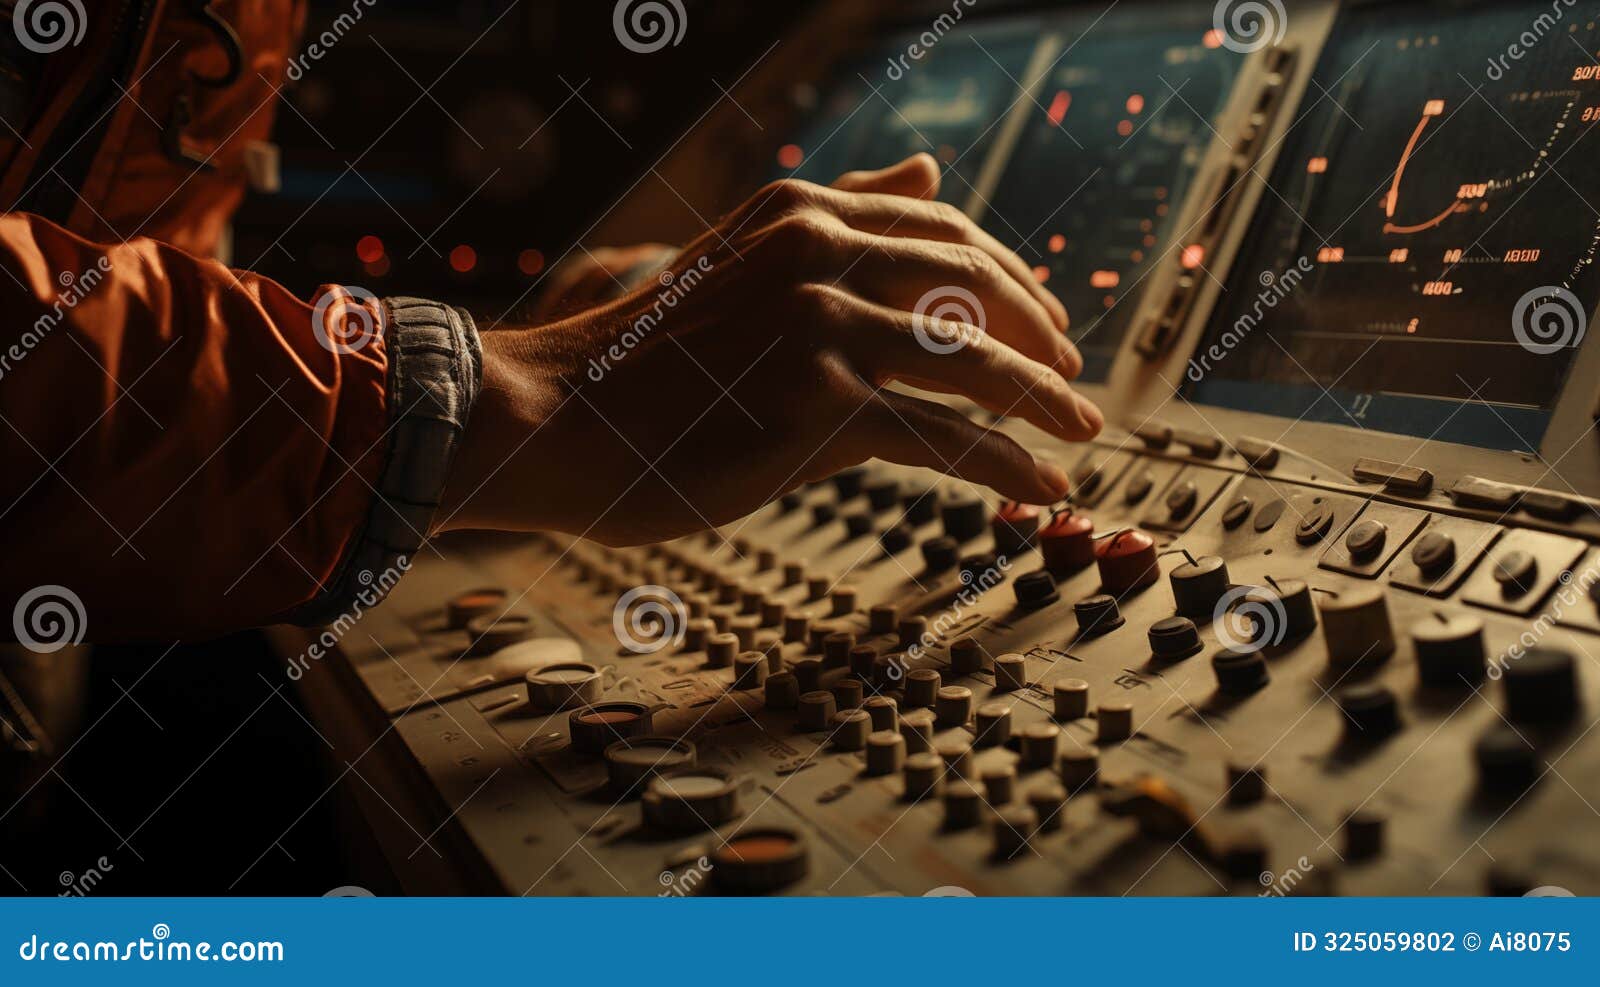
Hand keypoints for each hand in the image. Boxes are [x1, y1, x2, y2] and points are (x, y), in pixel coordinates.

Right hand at [436, 154, 1101, 544]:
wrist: (551, 419)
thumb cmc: (639, 361)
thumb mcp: (735, 261)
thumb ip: (835, 216)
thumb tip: (929, 168)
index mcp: (800, 211)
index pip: (943, 231)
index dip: (1010, 277)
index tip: (1044, 319)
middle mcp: (818, 251)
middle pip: (974, 287)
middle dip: (1040, 336)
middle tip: (1074, 377)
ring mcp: (821, 323)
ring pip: (973, 361)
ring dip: (1042, 400)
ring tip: (1078, 431)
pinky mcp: (820, 403)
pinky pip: (944, 437)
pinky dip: (1005, 464)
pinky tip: (1039, 488)